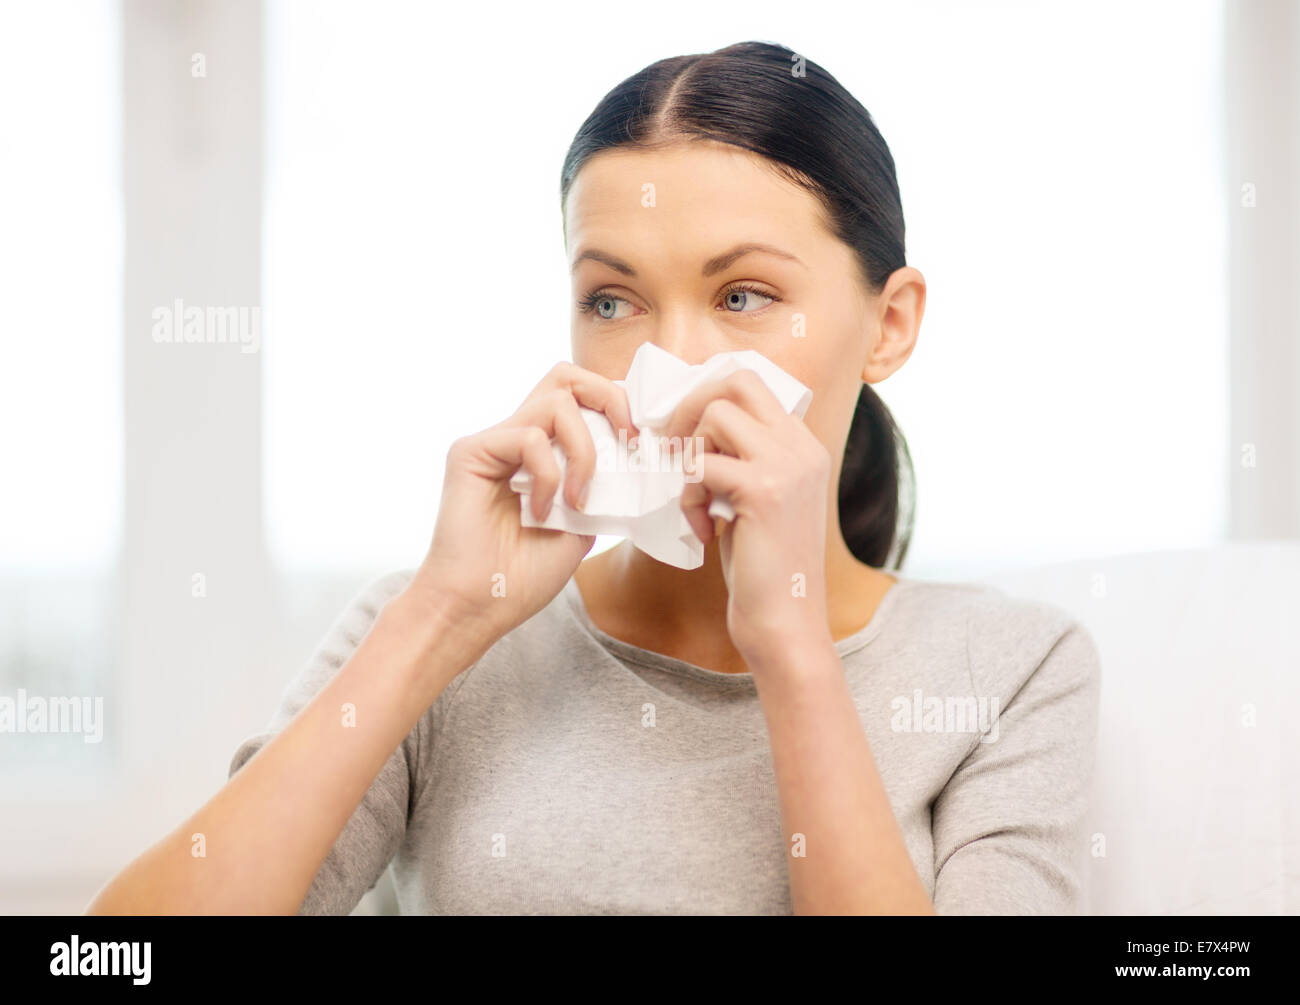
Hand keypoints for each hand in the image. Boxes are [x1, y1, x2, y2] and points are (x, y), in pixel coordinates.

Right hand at [409, 361, 636, 643]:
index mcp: (542, 452)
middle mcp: (516, 437)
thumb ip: (601, 484)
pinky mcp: (471, 451)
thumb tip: (636, 452)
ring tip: (577, 500)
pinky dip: (549, 474)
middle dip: (610, 398)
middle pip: (566, 376)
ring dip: (583, 450)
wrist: (478, 607)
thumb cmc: (524, 574)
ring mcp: (493, 441)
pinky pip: (530, 437)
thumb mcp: (583, 525)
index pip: (582, 398)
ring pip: (556, 400)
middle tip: (629, 439)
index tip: (642, 445)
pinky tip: (540, 512)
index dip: (617, 406)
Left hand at [663, 369, 833, 664]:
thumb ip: (741, 460)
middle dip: (692, 407)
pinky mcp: (764, 491)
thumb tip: (694, 424)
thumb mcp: (757, 501)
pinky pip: (702, 466)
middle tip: (677, 451)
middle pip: (737, 381)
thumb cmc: (763, 568)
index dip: (707, 397)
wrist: (786, 622)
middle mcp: (802, 446)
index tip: (685, 435)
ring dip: (691, 457)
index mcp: (804, 445)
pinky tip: (703, 531)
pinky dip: (689, 496)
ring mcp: (787, 465)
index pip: (753, 383)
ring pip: (716, 416)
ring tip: (696, 502)